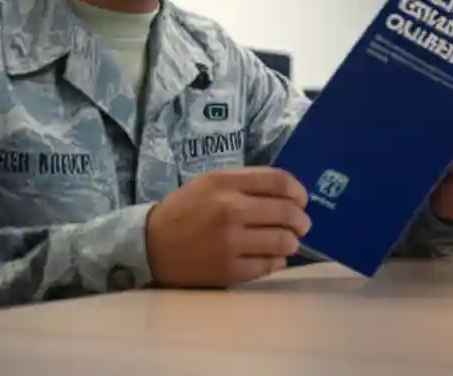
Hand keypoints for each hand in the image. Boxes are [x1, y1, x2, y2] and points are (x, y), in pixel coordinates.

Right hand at [145, 167, 311, 287]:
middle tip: (301, 224)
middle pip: (287, 212)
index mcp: (225, 183)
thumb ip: (247, 182)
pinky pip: (270, 265)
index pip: (279, 182)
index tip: (301, 199)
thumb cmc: (185, 210)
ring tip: (287, 241)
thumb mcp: (210, 182)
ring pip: (284, 241)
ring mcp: (230, 243)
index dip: (298, 191)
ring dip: (291, 241)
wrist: (150, 245)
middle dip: (301, 219)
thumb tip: (290, 194)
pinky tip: (271, 256)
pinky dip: (277, 260)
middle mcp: (230, 210)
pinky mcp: (229, 271)